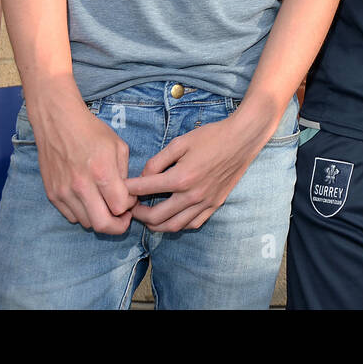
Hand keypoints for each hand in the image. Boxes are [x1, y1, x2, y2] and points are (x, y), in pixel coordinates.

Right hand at [30, 91, 134, 233]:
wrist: (58, 122)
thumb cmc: (91, 131)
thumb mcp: (118, 146)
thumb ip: (124, 174)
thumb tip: (127, 196)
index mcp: (101, 172)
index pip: (120, 207)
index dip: (129, 207)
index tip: (130, 200)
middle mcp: (81, 186)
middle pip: (102, 225)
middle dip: (118, 226)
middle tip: (123, 218)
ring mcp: (64, 192)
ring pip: (87, 223)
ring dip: (100, 218)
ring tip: (105, 204)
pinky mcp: (52, 194)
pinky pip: (72, 216)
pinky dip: (84, 213)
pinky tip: (89, 199)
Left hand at [123, 107, 270, 231]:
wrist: (242, 139)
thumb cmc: (211, 137)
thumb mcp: (180, 142)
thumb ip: (158, 161)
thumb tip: (143, 176)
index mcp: (180, 177)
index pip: (145, 189)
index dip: (128, 190)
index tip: (120, 190)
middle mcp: (192, 195)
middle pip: (156, 217)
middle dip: (138, 214)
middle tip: (130, 208)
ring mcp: (204, 203)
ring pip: (173, 226)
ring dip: (156, 225)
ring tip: (147, 216)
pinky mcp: (214, 205)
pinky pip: (192, 224)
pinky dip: (178, 224)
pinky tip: (171, 217)